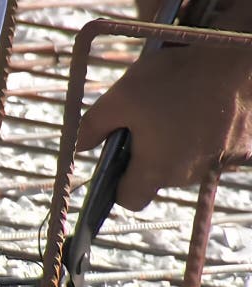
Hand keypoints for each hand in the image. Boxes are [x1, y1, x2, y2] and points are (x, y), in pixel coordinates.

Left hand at [76, 46, 251, 210]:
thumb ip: (93, 126)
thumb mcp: (121, 97)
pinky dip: (204, 134)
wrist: (239, 59)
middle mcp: (189, 175)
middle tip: (145, 122)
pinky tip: (202, 107)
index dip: (118, 185)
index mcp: (157, 170)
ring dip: (176, 143)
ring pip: (186, 163)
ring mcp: (219, 163)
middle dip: (147, 156)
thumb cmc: (176, 79)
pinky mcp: (242, 147)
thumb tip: (78, 147)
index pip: (130, 199)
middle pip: (157, 178)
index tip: (116, 162)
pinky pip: (214, 148)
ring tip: (176, 108)